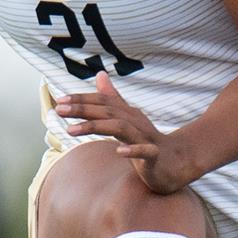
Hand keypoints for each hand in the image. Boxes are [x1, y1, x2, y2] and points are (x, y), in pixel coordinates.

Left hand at [54, 74, 194, 194]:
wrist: (178, 162)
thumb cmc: (148, 141)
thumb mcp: (128, 119)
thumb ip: (113, 99)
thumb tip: (100, 75)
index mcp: (128, 114)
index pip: (103, 102)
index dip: (81, 100)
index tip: (60, 101)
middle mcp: (136, 122)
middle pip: (108, 111)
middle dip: (82, 109)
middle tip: (59, 109)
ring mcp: (146, 138)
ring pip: (120, 128)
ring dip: (95, 127)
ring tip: (71, 131)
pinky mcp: (156, 156)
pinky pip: (145, 151)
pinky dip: (132, 150)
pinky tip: (118, 151)